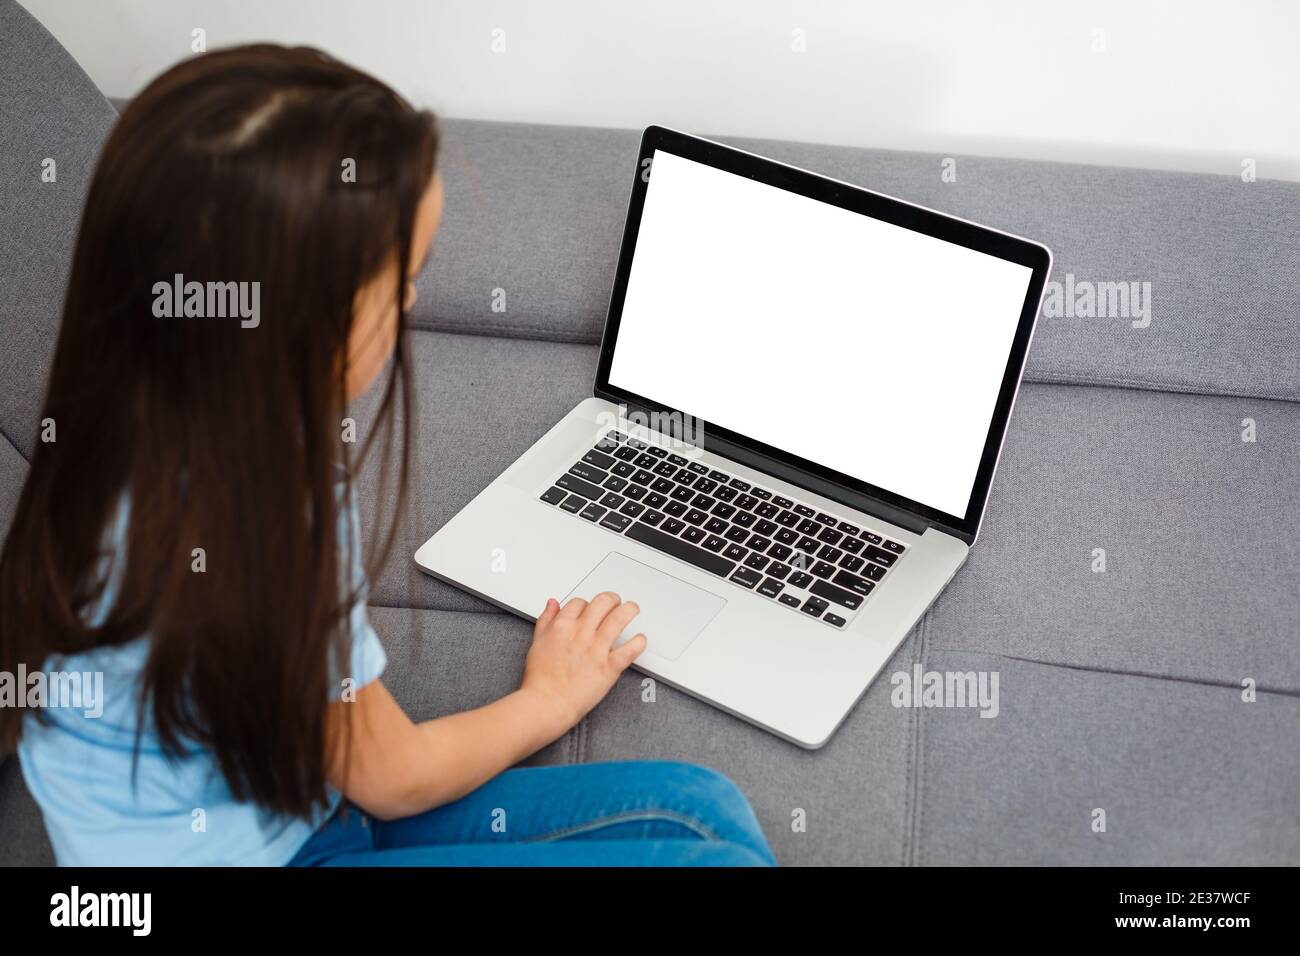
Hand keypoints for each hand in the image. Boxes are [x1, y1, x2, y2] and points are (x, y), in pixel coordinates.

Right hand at [521, 592, 645, 730]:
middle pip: (603, 603)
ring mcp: (596, 650)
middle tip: (616, 603)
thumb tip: (553, 603)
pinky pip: (630, 649)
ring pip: (620, 618)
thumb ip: (546, 620)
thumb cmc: (541, 679)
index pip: (580, 602)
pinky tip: (640, 639)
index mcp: (562, 627)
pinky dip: (638, 642)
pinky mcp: (609, 667)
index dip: (587, 604)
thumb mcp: (537, 643)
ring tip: (632, 609)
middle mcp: (580, 634)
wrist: (547, 704)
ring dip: (629, 610)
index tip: (590, 609)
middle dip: (612, 599)